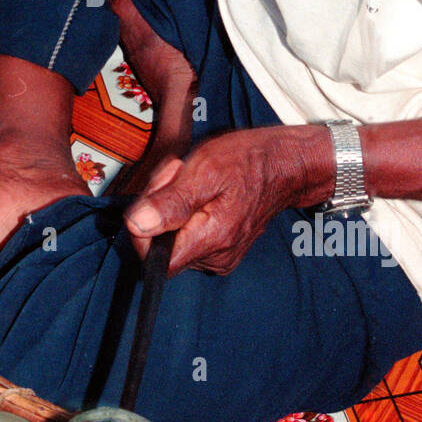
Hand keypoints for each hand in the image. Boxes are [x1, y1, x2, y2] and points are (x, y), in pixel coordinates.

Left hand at [124, 125, 334, 275]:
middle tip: (178, 176)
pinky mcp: (221, 249)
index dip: (143, 228)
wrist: (284, 165)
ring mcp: (219, 256)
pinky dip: (186, 213)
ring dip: (171, 208)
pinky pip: (188, 236)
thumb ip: (171, 202)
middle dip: (159, 209)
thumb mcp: (204, 170)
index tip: (160, 194)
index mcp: (210, 240)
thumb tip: (137, 225)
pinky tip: (199, 191)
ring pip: (173, 239)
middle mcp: (214, 258)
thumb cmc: (248, 162)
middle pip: (161, 246)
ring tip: (192, 180)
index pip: (153, 259)